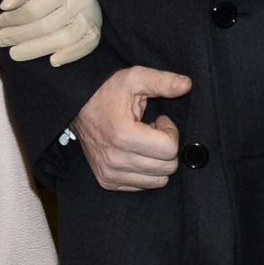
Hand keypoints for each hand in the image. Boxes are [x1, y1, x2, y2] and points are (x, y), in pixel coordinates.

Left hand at [0, 0, 100, 65]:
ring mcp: (92, 16)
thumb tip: (5, 7)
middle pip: (47, 27)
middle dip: (19, 36)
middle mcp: (82, 1)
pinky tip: (53, 61)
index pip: (35, 10)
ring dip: (36, 49)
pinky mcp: (97, 27)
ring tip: (14, 53)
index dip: (14, 20)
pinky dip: (71, 55)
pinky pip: (87, 45)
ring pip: (64, 39)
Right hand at [71, 66, 190, 190]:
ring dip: (157, 161)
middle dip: (167, 148)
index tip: (160, 121)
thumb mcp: (135, 78)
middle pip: (167, 167)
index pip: (169, 149)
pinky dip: (145, 171)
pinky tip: (135, 152)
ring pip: (158, 181)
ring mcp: (110, 173)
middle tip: (153, 131)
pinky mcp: (107, 181)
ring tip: (144, 142)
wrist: (76, 107)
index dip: (171, 132)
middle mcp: (115, 159)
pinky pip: (142, 186)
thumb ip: (162, 82)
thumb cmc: (107, 91)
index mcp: (123, 134)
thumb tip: (187, 85)